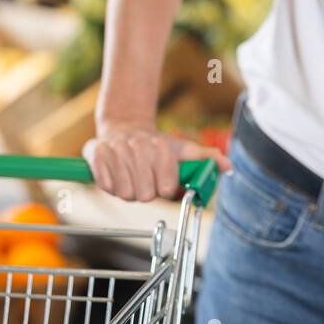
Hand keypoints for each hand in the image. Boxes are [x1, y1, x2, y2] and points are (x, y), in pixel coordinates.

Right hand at [82, 123, 231, 201]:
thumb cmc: (157, 146)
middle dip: (145, 191)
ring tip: (131, 176)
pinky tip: (116, 173)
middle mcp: (138, 146)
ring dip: (128, 189)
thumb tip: (228, 166)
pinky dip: (109, 184)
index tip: (162, 179)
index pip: (166, 189)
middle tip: (145, 178)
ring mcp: (116, 149)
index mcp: (161, 147)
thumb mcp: (183, 151)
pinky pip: (105, 185)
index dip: (164, 188)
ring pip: (124, 192)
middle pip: (144, 194)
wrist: (125, 129)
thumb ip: (205, 160)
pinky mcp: (95, 152)